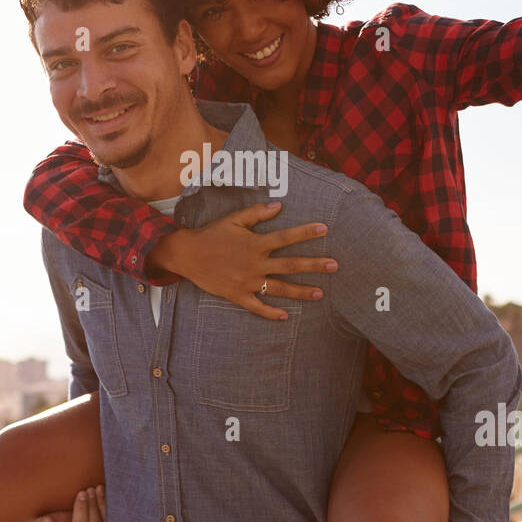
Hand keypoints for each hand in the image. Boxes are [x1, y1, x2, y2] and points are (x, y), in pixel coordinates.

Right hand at [152, 201, 339, 320]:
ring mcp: (247, 281)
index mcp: (255, 243)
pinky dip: (271, 312)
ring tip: (321, 293)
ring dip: (301, 291)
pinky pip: (257, 307)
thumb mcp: (233, 219)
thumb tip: (279, 206)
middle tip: (335, 265)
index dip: (305, 233)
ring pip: (279, 288)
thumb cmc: (211, 234)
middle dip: (314, 265)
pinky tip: (286, 315)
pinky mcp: (237, 295)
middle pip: (290, 265)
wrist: (187, 254)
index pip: (286, 237)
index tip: (324, 228)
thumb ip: (257, 213)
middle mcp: (255, 263)